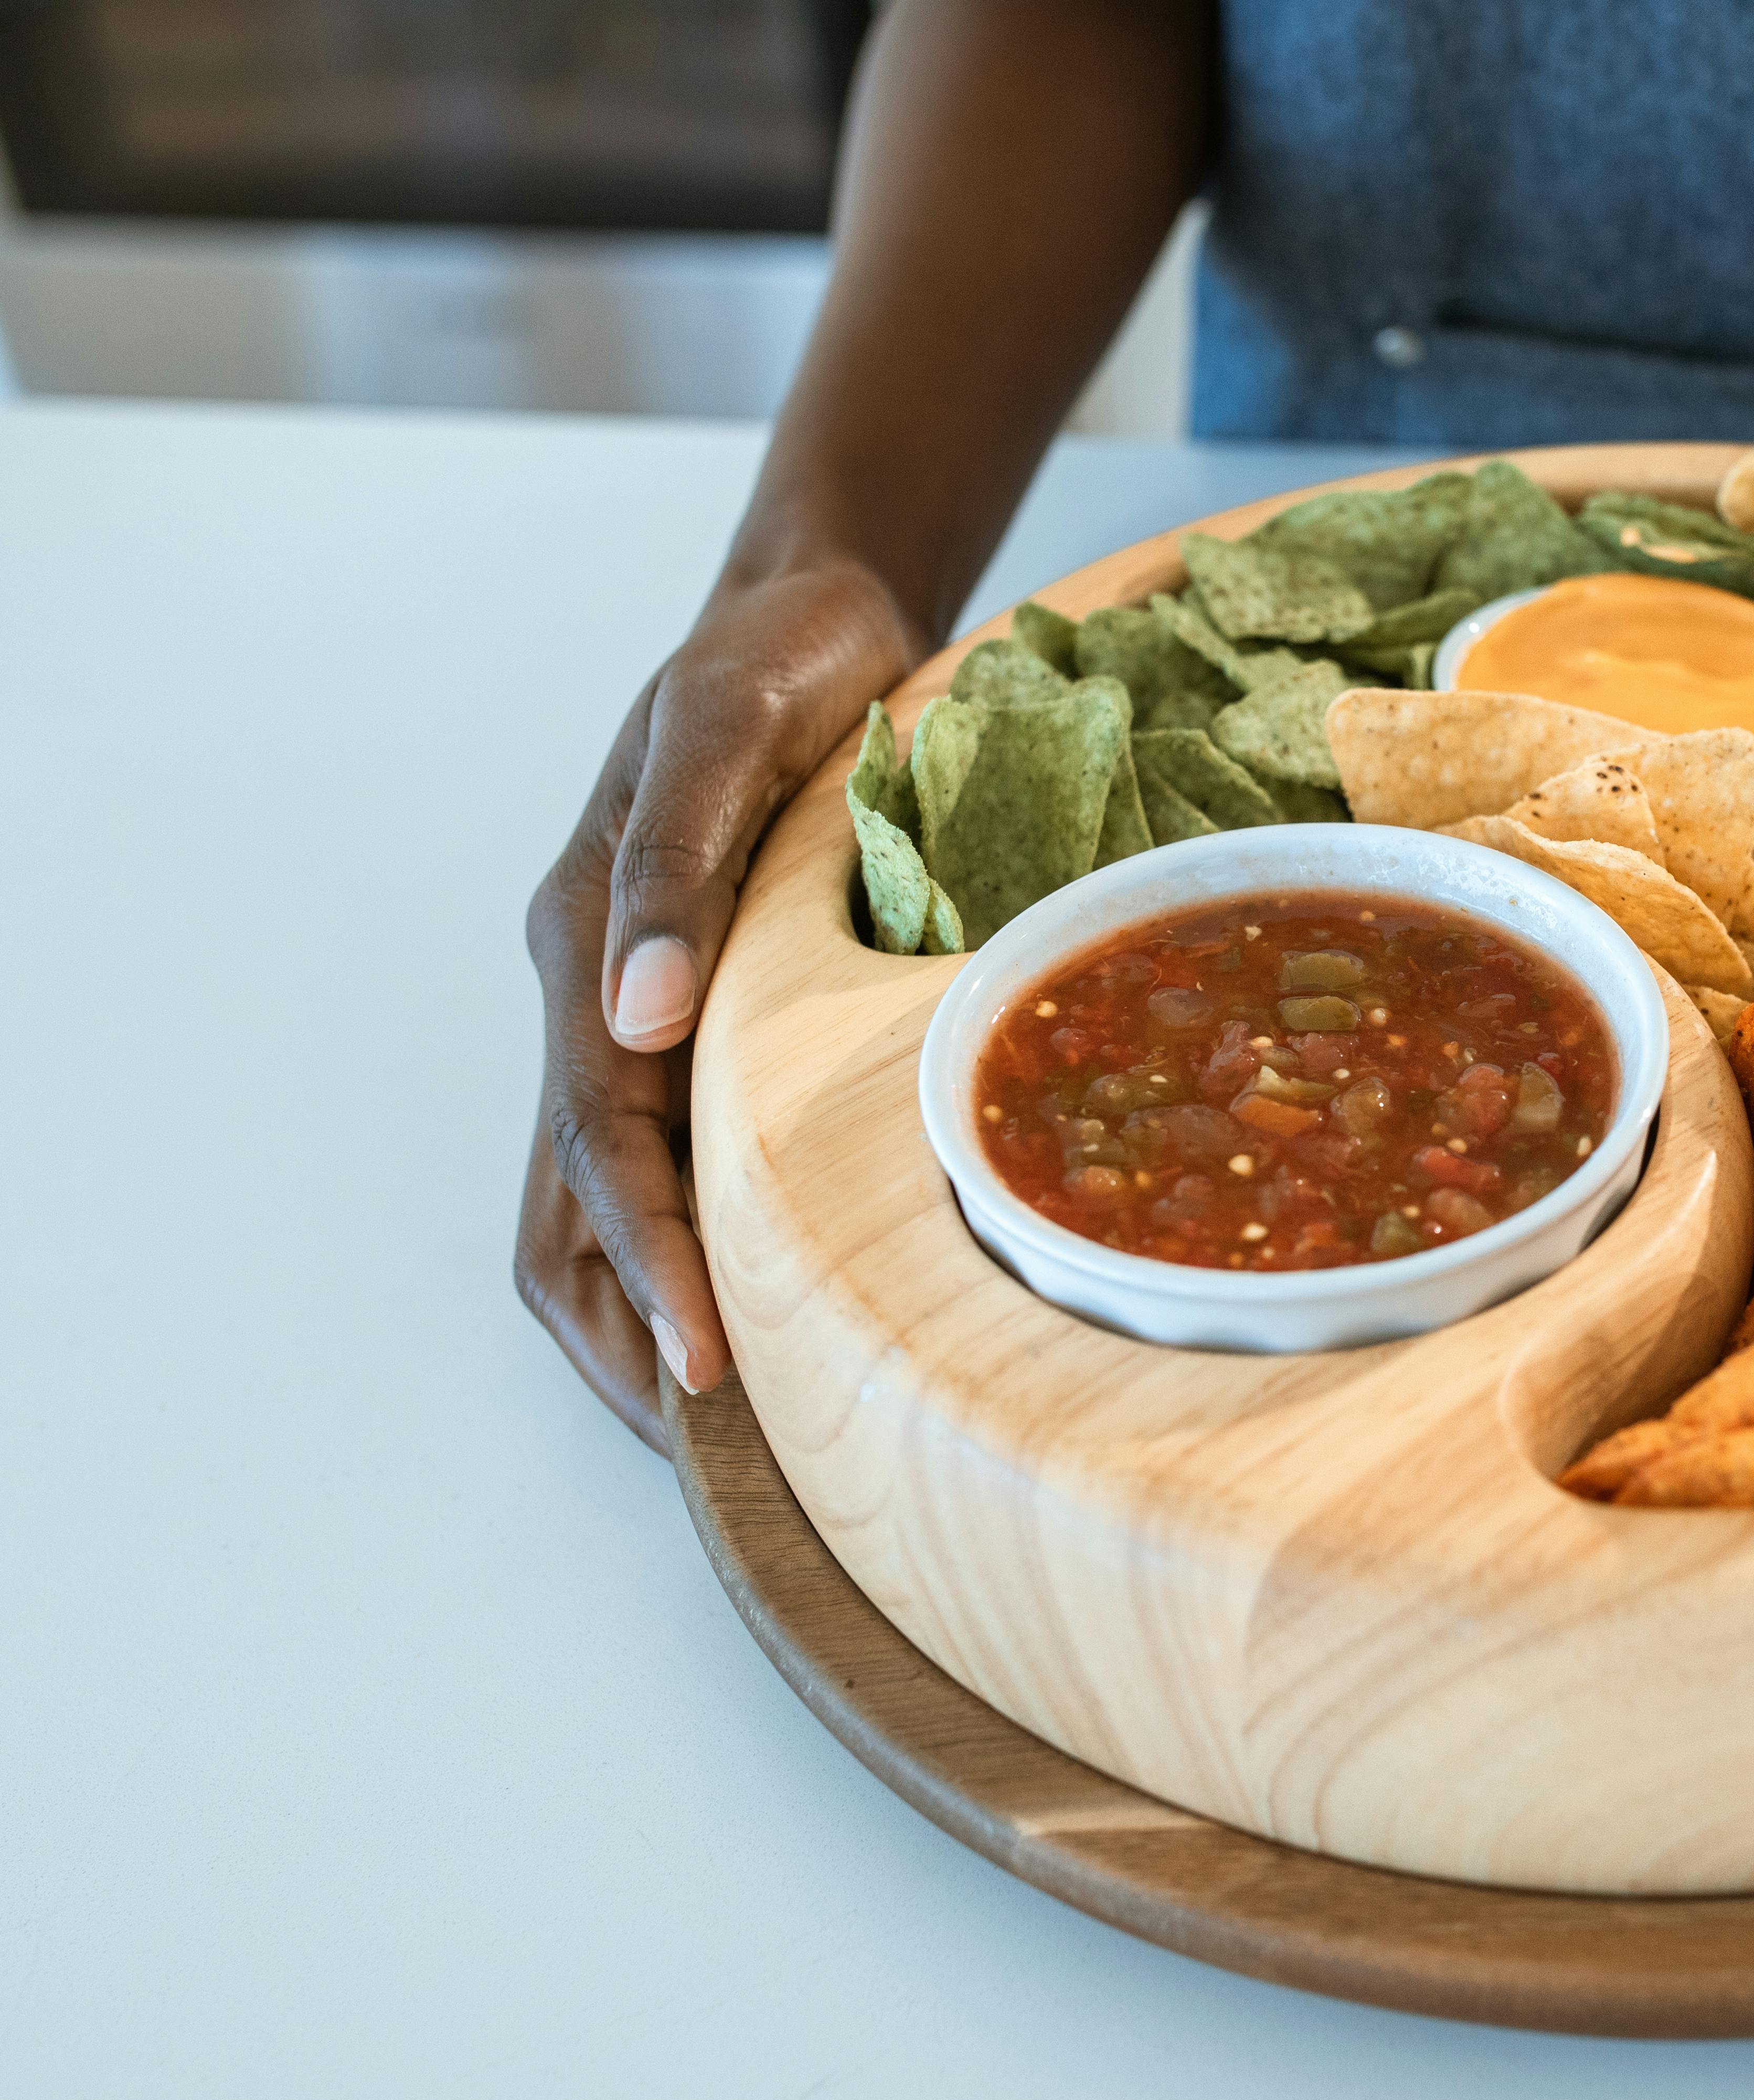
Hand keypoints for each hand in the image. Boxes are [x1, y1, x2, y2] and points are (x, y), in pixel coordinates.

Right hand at [517, 563, 921, 1444]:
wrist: (808, 614)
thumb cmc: (778, 660)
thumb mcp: (729, 723)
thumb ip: (672, 859)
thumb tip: (636, 1009)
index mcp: (583, 936)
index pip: (602, 1138)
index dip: (651, 1256)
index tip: (707, 1363)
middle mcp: (588, 991)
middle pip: (568, 1207)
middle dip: (630, 1332)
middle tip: (717, 1455)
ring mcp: (626, 1013)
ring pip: (590, 1208)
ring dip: (639, 1317)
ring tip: (728, 1433)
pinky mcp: (684, 1018)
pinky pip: (654, 1164)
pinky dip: (678, 1256)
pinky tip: (751, 1320)